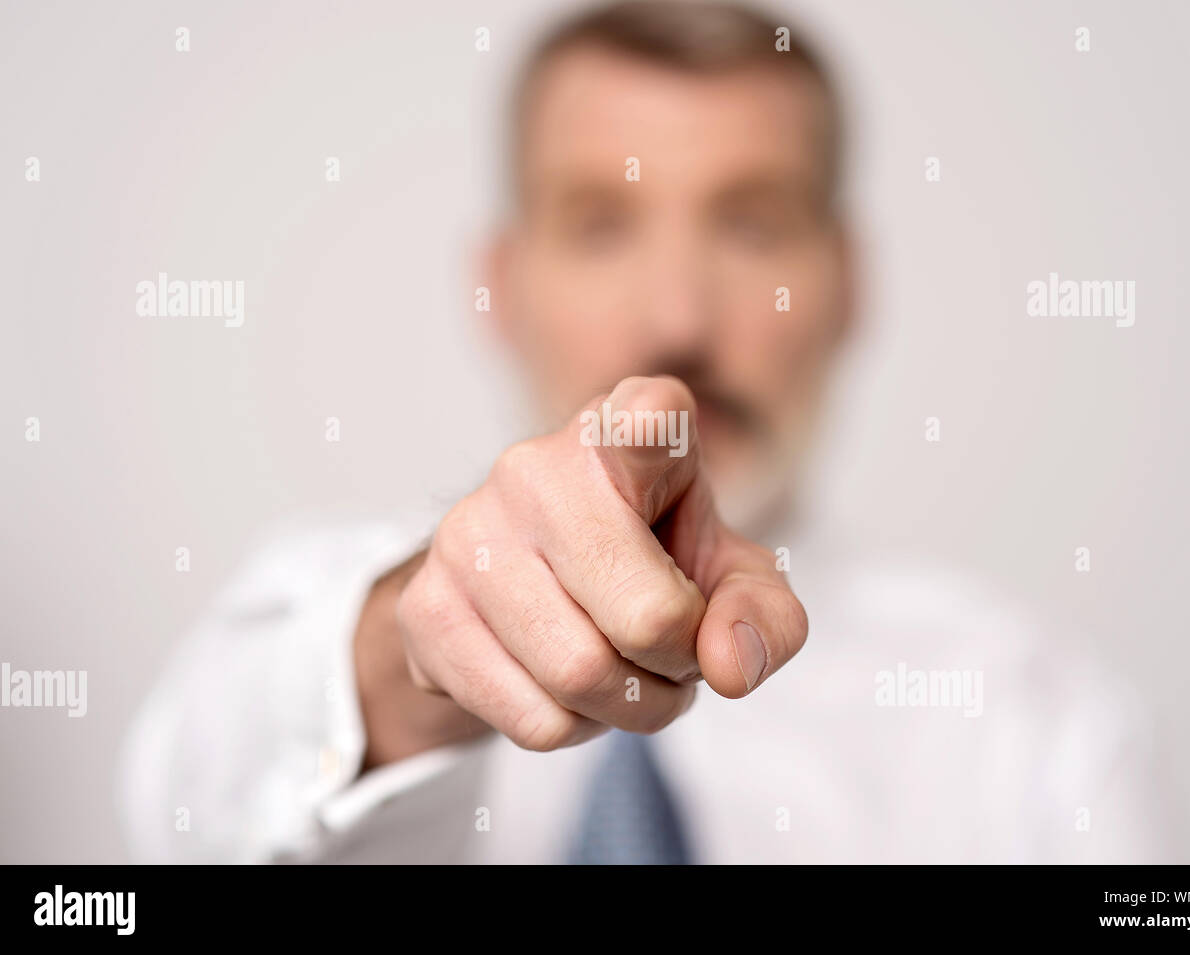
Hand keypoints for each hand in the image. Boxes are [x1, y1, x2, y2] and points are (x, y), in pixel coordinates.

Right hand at [367, 376, 807, 758]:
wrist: (526, 587)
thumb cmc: (644, 563)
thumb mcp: (727, 578)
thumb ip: (764, 614)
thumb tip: (730, 665)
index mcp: (621, 435)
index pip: (643, 417)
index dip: (653, 425)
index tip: (654, 420)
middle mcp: (535, 468)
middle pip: (646, 617)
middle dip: (677, 666)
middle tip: (671, 654)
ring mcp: (468, 534)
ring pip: (581, 678)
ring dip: (627, 707)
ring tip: (623, 672)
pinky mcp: (425, 606)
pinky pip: (532, 718)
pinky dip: (571, 728)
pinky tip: (565, 687)